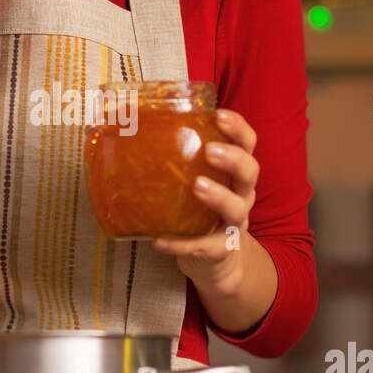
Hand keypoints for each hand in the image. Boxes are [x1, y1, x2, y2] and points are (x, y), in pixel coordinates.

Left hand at [152, 108, 257, 288]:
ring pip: (236, 208)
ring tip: (197, 186)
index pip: (247, 143)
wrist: (212, 257)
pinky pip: (205, 247)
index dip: (237, 128)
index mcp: (234, 171)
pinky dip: (183, 244)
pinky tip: (161, 241)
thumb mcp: (193, 179)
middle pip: (250, 171)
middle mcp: (241, 194)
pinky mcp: (220, 249)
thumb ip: (173, 158)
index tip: (218, 115)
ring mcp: (234, 223)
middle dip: (233, 158)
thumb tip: (123, 123)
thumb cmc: (198, 207)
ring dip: (218, 196)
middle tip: (210, 151)